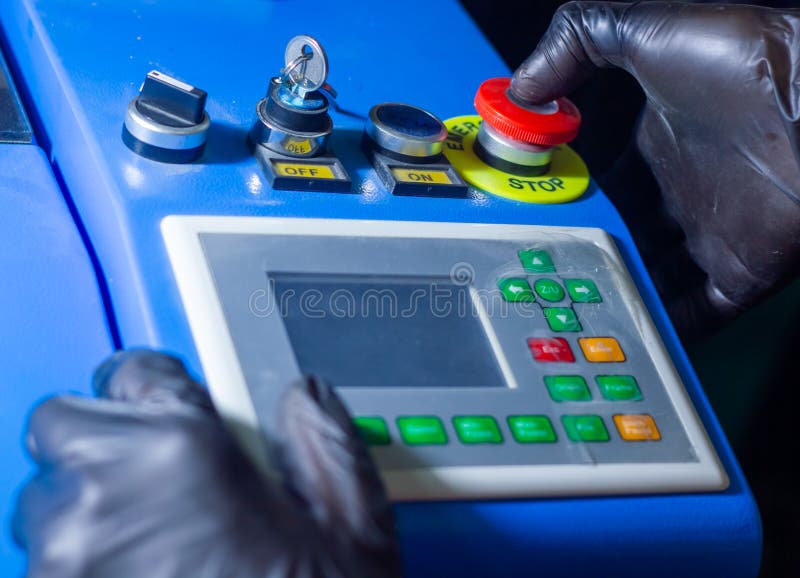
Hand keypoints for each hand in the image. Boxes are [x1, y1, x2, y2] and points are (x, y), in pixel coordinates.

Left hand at [13, 350, 400, 577]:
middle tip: (155, 484)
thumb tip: (304, 399)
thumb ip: (327, 442)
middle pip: (64, 425)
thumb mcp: (357, 529)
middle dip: (105, 445)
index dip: (152, 390)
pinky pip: (42, 563)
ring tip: (149, 547)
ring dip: (86, 511)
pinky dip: (80, 565)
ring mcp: (66, 555)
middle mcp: (109, 490)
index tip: (160, 407)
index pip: (131, 372)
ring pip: (44, 498)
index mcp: (185, 450)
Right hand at [511, 1, 799, 337]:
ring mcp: (711, 237)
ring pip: (653, 281)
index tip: (531, 218)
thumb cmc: (744, 63)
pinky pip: (697, 316)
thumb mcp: (644, 31)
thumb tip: (521, 84)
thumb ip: (578, 41)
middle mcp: (680, 196)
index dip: (567, 203)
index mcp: (656, 148)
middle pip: (623, 239)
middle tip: (544, 274)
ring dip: (618, 294)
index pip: (601, 188)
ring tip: (574, 311)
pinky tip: (629, 333)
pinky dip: (665, 329)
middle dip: (586, 255)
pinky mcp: (740, 274)